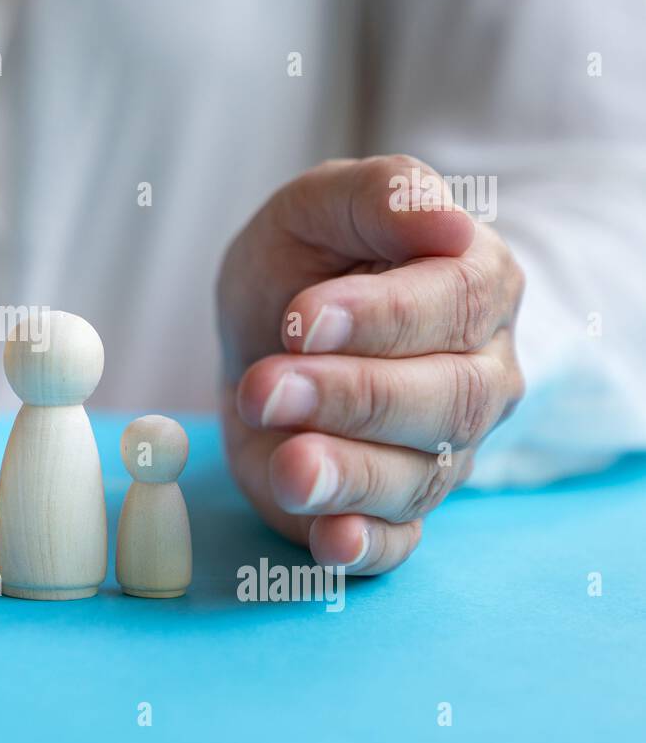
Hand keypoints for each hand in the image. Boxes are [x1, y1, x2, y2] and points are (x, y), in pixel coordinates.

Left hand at [216, 155, 524, 573]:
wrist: (266, 333)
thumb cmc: (306, 262)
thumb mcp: (320, 205)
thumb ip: (380, 195)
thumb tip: (449, 221)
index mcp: (475, 287)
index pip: (455, 305)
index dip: (382, 316)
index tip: (302, 319)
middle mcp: (476, 376)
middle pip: (444, 398)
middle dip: (351, 396)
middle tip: (266, 388)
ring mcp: (440, 451)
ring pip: (419, 475)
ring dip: (348, 473)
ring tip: (286, 464)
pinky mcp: (389, 510)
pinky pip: (398, 543)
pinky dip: (365, 547)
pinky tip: (329, 540)